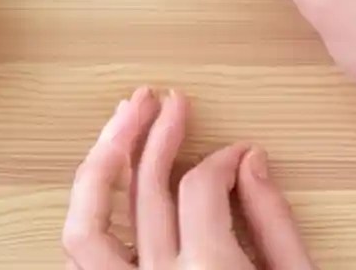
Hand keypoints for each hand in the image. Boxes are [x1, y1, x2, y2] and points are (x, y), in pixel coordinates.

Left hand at [62, 87, 313, 268]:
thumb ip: (276, 224)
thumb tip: (251, 159)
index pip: (201, 188)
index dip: (221, 160)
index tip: (238, 152)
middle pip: (143, 193)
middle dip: (156, 136)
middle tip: (166, 101)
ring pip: (87, 225)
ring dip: (100, 163)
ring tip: (118, 122)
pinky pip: (79, 257)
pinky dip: (85, 214)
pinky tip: (101, 182)